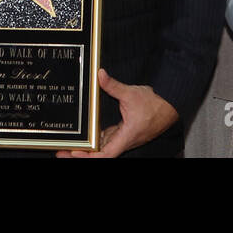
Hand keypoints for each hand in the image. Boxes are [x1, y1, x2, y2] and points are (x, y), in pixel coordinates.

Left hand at [57, 68, 177, 157]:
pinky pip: (107, 139)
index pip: (105, 155)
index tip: (73, 153)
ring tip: (70, 145)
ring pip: (103, 148)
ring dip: (88, 148)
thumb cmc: (155, 105)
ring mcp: (123, 137)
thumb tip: (100, 75)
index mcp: (126, 137)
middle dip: (81, 154)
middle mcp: (123, 140)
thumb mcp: (132, 93)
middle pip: (100, 154)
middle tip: (62, 151)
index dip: (88, 157)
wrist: (170, 105)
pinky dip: (96, 139)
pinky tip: (86, 135)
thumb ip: (113, 86)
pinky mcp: (124, 131)